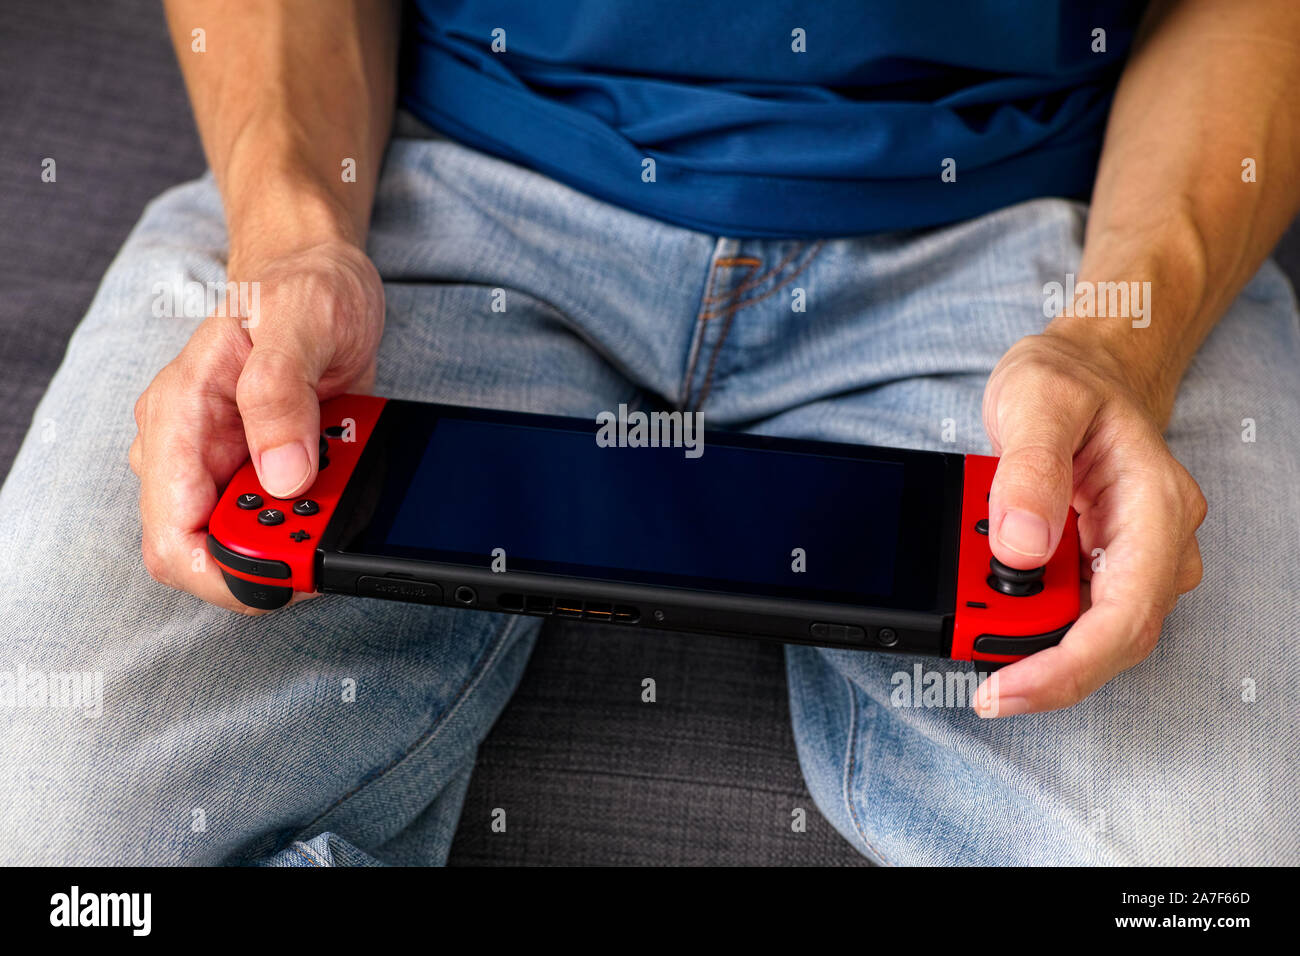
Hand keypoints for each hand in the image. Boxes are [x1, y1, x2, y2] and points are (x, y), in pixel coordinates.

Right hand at [129, 239, 384, 611]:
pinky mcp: (261, 467)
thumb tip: (282, 478)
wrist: (319, 274)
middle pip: (212, 548)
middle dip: (276, 550)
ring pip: (253, 537)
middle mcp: (191, 449)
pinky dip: (321, 509)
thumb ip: (281, 395)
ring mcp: (224, 462)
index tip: (287, 571)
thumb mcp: (300, 323)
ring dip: (304, 526)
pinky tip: (345, 473)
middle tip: (334, 521)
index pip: (173, 534)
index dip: (226, 572)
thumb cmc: (301, 286)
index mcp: (179, 417)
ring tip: (345, 475)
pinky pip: (284, 514)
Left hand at [974, 331, 1206, 715]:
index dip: (1064, 670)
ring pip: (1078, 630)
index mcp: (1153, 507)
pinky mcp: (1098, 565)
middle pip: (1102, 640)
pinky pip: (1059, 607)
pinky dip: (1012, 605)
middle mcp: (1153, 545)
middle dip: (1028, 652)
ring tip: (963, 589)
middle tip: (959, 633)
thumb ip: (1029, 471)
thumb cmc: (1070, 379)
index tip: (1002, 689)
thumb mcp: (1037, 401)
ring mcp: (1128, 560)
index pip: (1123, 618)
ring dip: (1014, 624)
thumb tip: (1020, 549)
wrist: (1083, 370)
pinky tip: (978, 585)